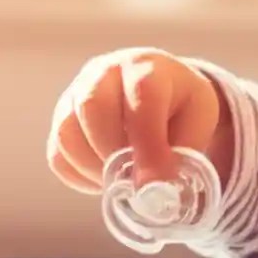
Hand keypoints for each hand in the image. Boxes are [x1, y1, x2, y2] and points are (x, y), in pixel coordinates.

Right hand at [47, 48, 228, 193]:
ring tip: (123, 180)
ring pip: (68, 134)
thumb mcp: (198, 121)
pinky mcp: (61, 119)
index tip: (153, 182)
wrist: (159, 90)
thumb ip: (183, 151)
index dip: (147, 144)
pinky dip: (81, 176)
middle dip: (113, 153)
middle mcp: (105, 72)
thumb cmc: (181, 106)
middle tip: (134, 181)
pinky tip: (106, 177)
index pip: (142, 99)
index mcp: (148, 68)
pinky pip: (58, 156)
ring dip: (95, 169)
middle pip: (93, 108)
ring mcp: (76, 93)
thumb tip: (156, 188)